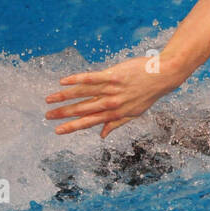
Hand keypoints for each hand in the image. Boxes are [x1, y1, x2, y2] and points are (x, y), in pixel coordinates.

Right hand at [44, 55, 180, 137]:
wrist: (163, 76)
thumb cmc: (148, 94)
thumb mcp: (134, 113)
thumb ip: (116, 123)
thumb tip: (102, 136)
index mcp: (115, 113)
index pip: (89, 122)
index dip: (72, 127)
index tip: (57, 131)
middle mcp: (111, 103)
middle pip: (82, 109)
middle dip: (63, 114)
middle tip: (47, 116)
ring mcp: (111, 89)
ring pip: (82, 94)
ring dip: (64, 97)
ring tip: (49, 99)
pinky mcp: (112, 75)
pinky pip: (91, 78)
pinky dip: (76, 80)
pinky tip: (62, 82)